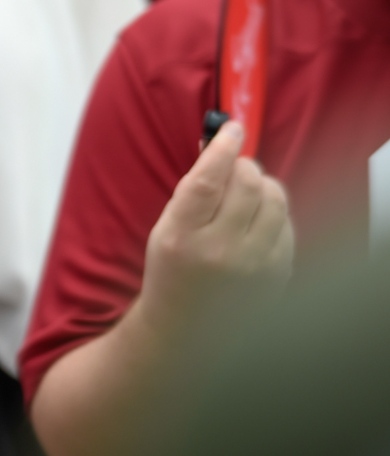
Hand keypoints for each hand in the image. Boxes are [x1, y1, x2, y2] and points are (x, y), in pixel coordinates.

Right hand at [139, 120, 292, 324]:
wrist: (188, 327)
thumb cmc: (173, 271)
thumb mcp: (167, 230)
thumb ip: (193, 190)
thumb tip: (219, 144)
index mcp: (180, 238)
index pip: (206, 180)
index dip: (221, 148)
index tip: (231, 128)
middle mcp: (218, 251)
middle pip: (246, 183)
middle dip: (244, 165)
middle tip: (236, 166)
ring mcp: (253, 264)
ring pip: (274, 199)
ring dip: (263, 185)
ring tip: (249, 192)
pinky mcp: (278, 272)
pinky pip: (287, 223)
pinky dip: (274, 213)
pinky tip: (258, 221)